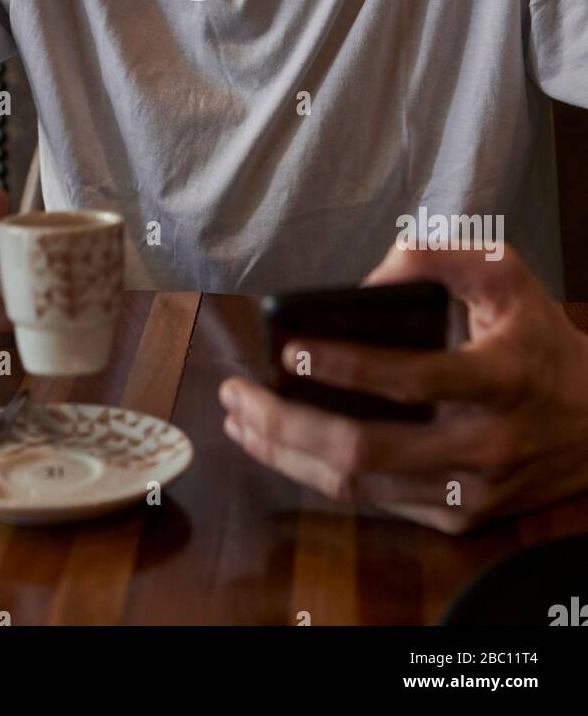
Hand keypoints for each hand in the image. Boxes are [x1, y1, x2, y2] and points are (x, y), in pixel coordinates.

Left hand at [219, 241, 587, 532]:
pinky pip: (375, 503)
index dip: (344, 365)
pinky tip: (281, 446)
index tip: (287, 346)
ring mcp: (472, 491)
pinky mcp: (461, 518)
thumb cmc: (539, 338)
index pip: (412, 378)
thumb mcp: (506, 275)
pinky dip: (319, 474)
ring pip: (360, 487)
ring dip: (288, 454)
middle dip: (287, 424)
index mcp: (501, 379)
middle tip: (237, 394)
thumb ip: (438, 257)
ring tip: (240, 419)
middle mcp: (485, 444)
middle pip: (366, 449)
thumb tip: (365, 279)